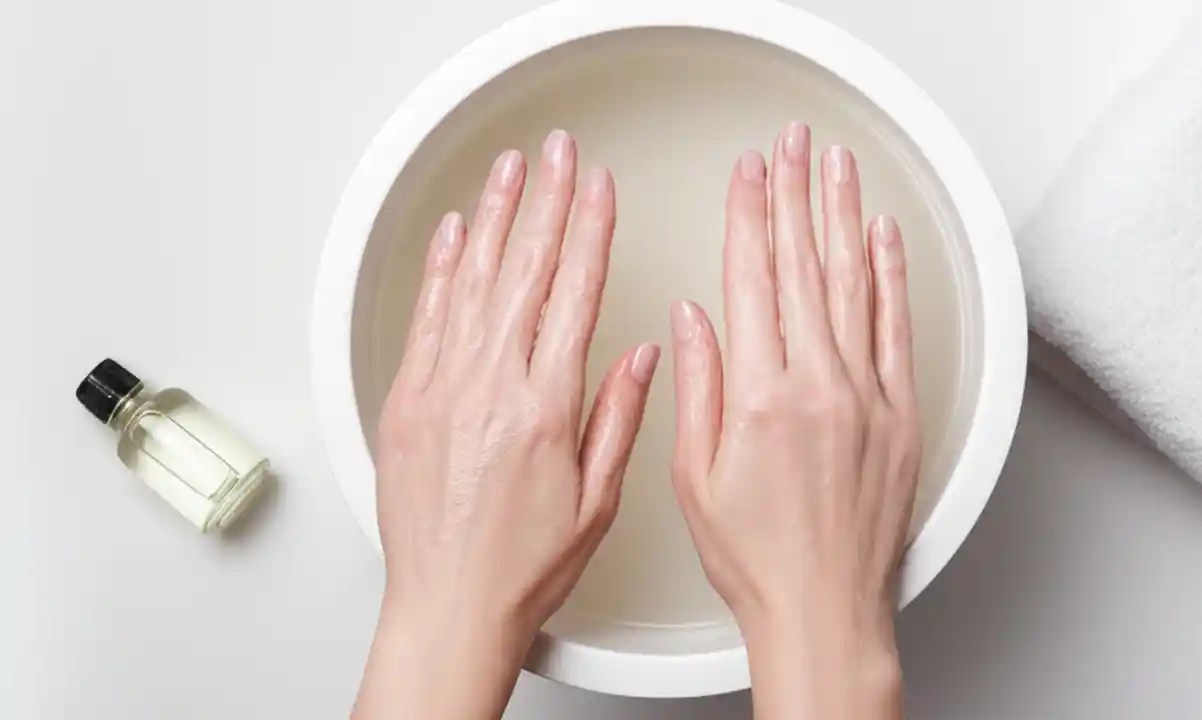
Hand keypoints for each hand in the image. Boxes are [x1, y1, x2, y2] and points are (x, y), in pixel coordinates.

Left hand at [354, 130, 658, 719]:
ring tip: (511, 169)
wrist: (448, 606)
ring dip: (496, 217)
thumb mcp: (598, 500)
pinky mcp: (406, 401)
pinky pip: (427, 317)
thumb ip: (618, 416)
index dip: (590, 231)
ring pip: (474, 281)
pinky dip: (442, 268)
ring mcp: (443, 388)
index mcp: (547, 407)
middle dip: (547, 201)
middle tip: (560, 154)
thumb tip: (640, 352)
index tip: (600, 189)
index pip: (575, 294)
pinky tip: (457, 232)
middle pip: (526, 271)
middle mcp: (492, 387)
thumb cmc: (522, 567)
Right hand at [670, 122, 919, 718]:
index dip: (749, 217)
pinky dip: (891, 277)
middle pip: (803, 267)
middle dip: (795, 194)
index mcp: (759, 397)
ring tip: (835, 167)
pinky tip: (882, 238)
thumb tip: (694, 320)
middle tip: (792, 145)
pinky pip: (897, 329)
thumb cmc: (756, 557)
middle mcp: (817, 385)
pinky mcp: (901, 415)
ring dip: (842, 217)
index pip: (751, 281)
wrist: (823, 610)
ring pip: (853, 284)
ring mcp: (866, 396)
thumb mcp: (695, 475)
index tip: (748, 174)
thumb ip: (698, 386)